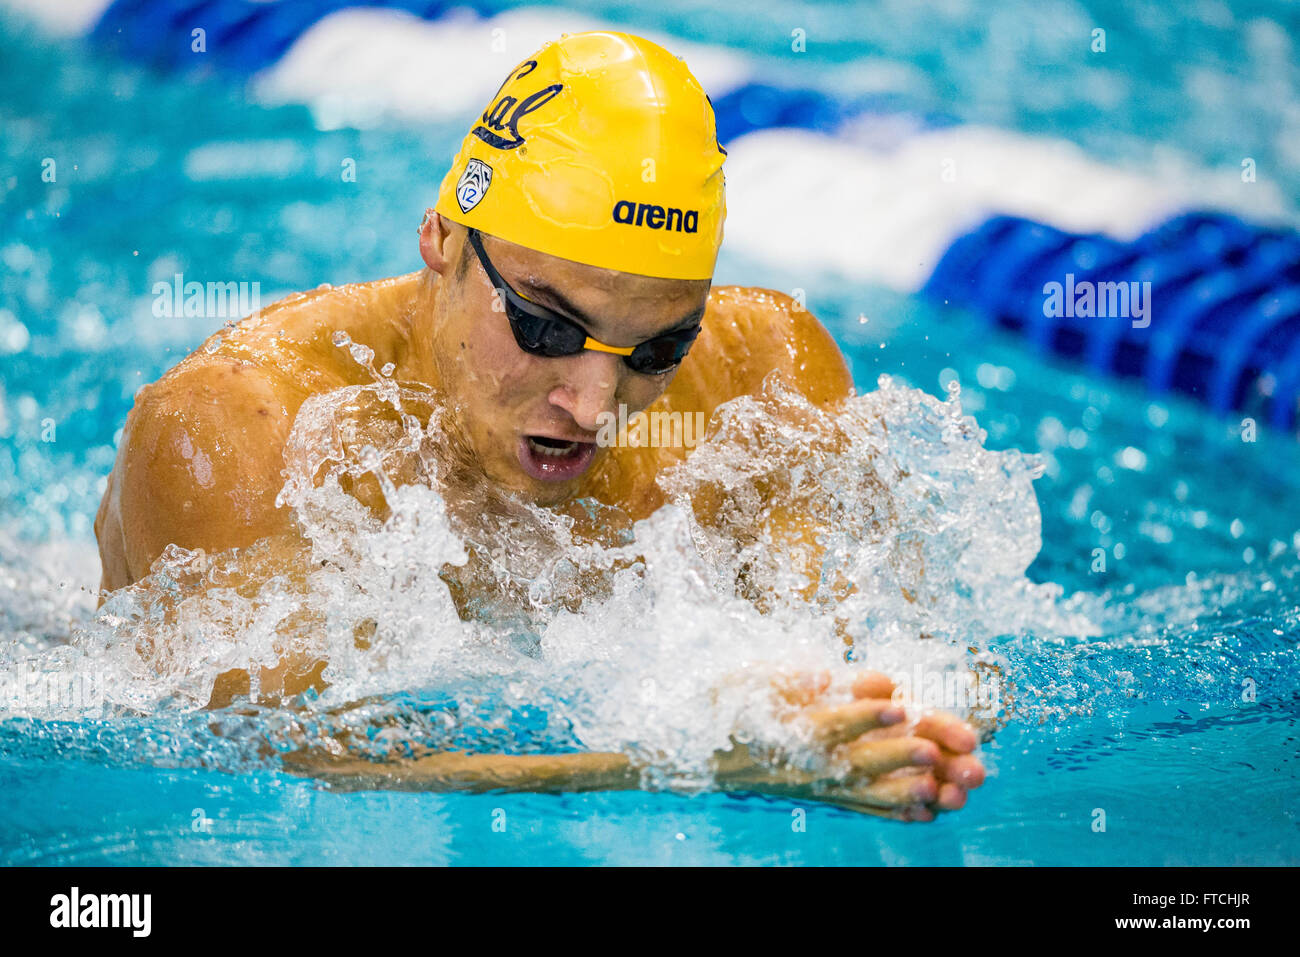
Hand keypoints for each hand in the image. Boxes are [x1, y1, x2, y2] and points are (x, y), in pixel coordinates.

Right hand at [716, 670, 985, 821]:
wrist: (704, 755)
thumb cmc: (728, 709)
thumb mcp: (750, 683)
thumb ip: (788, 683)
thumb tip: (823, 676)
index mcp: (791, 732)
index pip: (832, 722)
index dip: (866, 713)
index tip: (897, 702)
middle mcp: (808, 766)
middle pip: (858, 761)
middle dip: (898, 756)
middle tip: (932, 752)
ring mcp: (818, 785)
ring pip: (867, 791)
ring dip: (906, 792)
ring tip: (941, 793)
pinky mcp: (824, 795)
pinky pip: (864, 807)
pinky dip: (895, 811)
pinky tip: (929, 812)